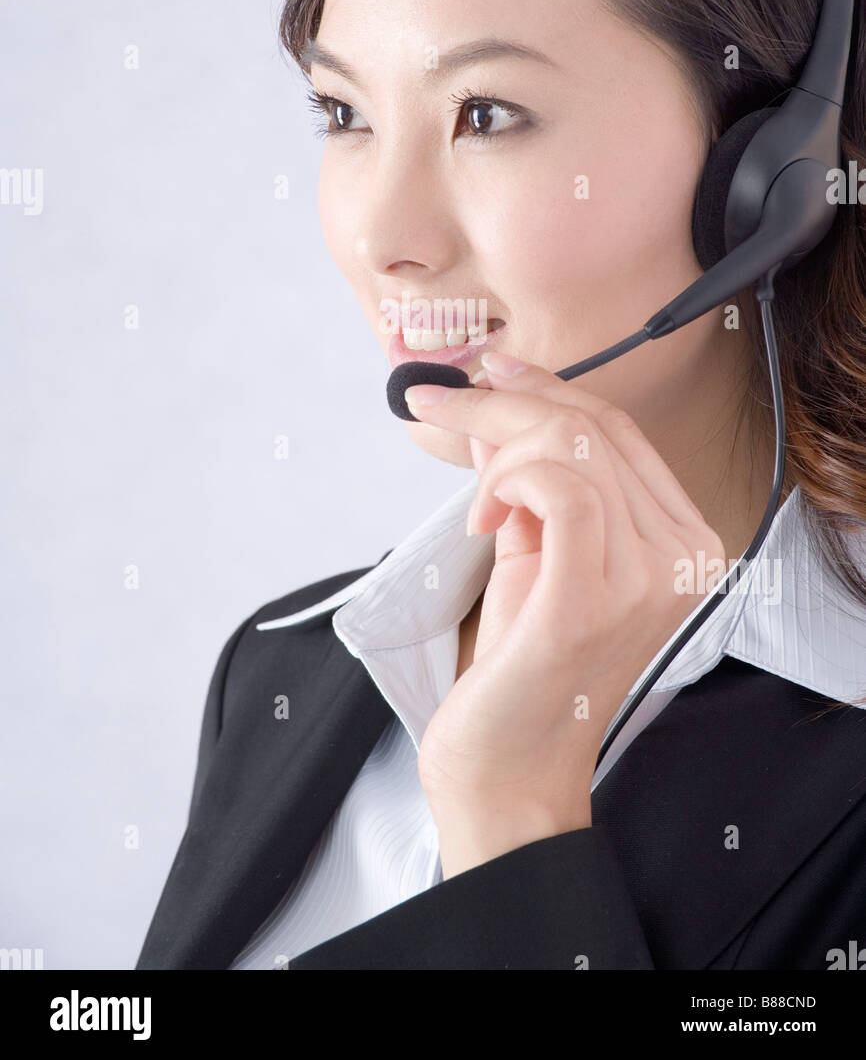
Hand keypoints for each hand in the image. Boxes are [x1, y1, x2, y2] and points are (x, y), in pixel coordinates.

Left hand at [406, 350, 725, 878]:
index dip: (550, 388)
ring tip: (474, 500)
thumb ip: (528, 478)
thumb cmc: (521, 666)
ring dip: (498, 446)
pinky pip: (562, 489)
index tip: (491, 371)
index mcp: (683, 540)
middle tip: (439, 400)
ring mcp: (648, 579)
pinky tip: (486, 516)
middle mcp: (684, 556)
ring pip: (573, 448)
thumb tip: (495, 405)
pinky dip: (510, 480)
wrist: (507, 769)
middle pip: (595, 427)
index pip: (620, 431)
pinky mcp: (595, 599)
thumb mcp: (533, 549)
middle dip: (506, 401)